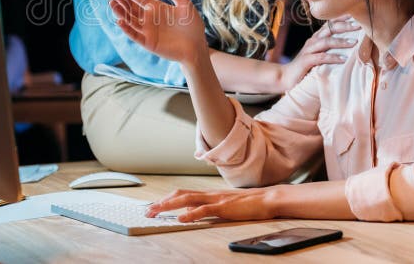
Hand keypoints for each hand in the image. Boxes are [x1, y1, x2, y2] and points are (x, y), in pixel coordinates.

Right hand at [108, 0, 206, 63]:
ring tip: (112, 2)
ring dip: (120, 11)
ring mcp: (146, 30)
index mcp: (154, 6)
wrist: (197, 47)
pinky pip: (135, 35)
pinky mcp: (148, 42)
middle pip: (128, 5)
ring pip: (129, 19)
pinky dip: (127, 28)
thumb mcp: (184, 4)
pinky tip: (120, 20)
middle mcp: (147, 17)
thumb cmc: (192, 25)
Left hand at [145, 187, 275, 222]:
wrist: (266, 198)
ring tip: (157, 212)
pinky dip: (191, 214)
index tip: (154, 205)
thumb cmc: (247, 203)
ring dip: (169, 205)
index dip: (166, 198)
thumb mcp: (224, 205)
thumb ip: (208, 207)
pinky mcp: (224, 207)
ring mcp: (215, 199)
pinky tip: (181, 219)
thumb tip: (193, 213)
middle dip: (162, 202)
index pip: (182, 194)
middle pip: (180, 194)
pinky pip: (204, 210)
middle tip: (148, 210)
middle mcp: (209, 194)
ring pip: (187, 199)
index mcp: (208, 194)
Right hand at [279, 16, 359, 90]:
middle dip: (345, 26)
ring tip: (353, 42)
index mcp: (316, 38)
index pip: (330, 24)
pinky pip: (321, 57)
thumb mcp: (319, 55)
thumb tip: (352, 48)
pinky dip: (332, 57)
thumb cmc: (306, 67)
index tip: (355, 15)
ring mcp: (308, 50)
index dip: (342, 18)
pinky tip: (343, 59)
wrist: (285, 77)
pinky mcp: (306, 61)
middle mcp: (312, 41)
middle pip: (330, 29)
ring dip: (340, 41)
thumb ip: (331, 50)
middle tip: (359, 25)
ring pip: (326, 41)